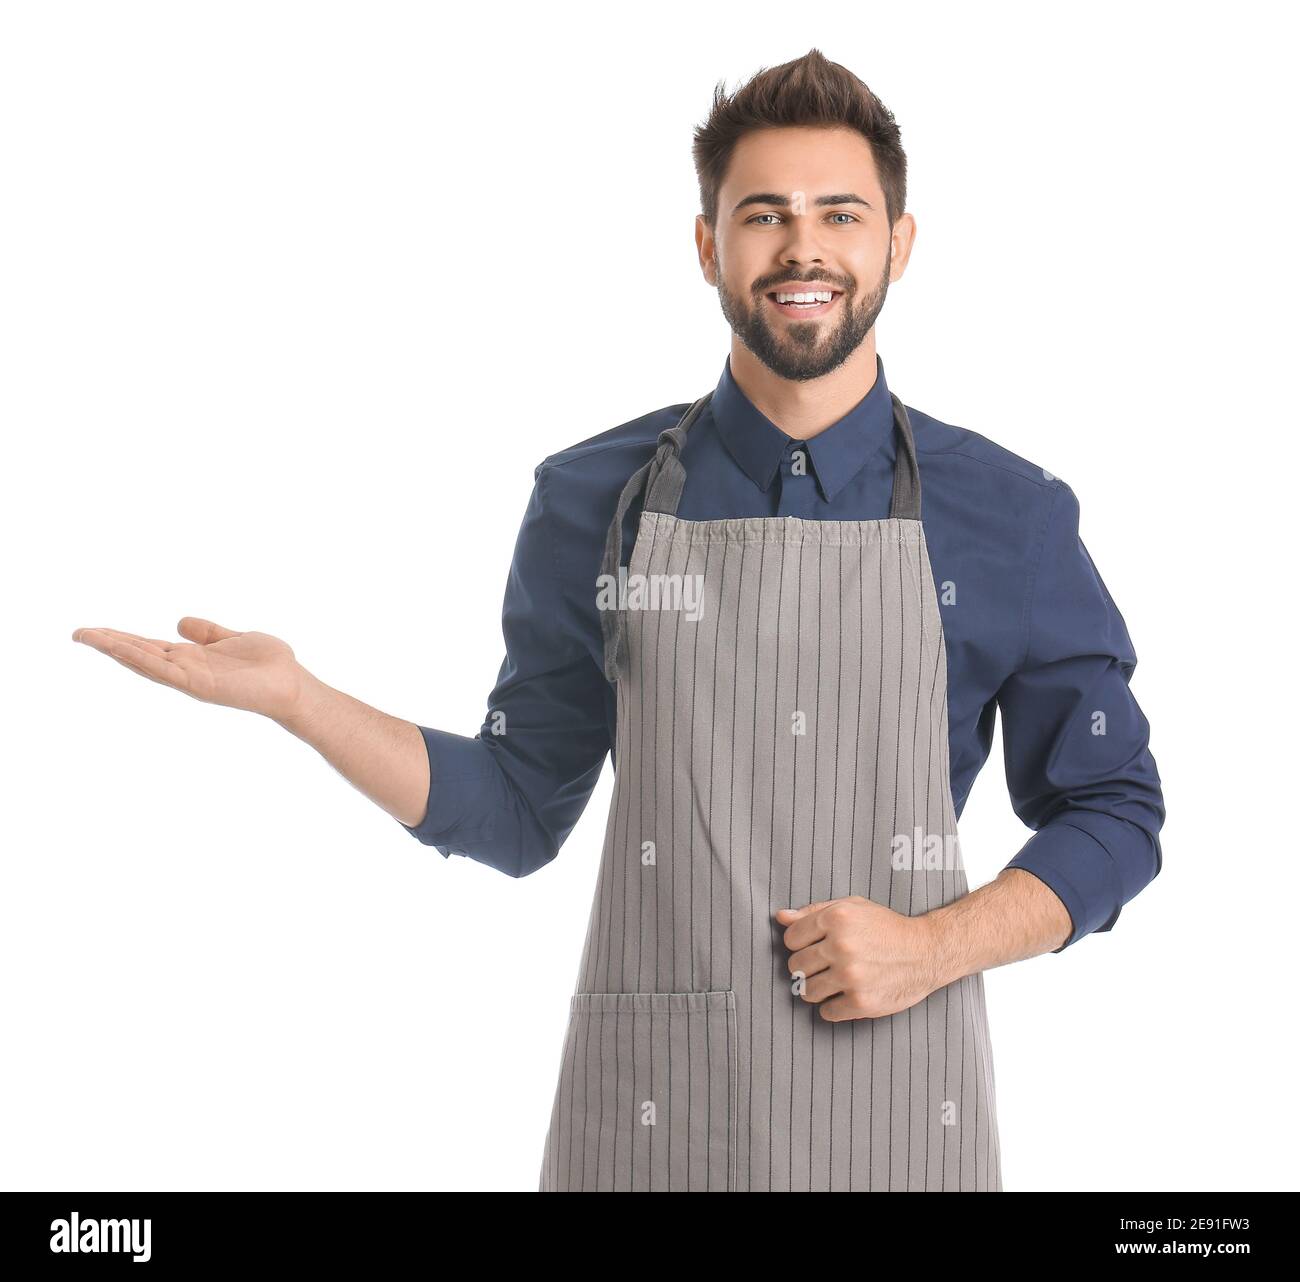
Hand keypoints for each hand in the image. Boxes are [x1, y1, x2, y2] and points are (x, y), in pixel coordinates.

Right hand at [71, 616, 312, 722]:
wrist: (292, 685)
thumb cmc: (270, 665)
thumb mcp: (234, 638)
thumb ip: (208, 632)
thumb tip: (180, 621)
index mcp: (192, 658)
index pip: (149, 647)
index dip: (123, 638)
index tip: (95, 630)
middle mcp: (186, 670)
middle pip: (139, 655)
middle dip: (108, 644)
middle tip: (77, 633)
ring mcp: (190, 679)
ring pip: (144, 662)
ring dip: (115, 649)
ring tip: (87, 636)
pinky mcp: (198, 685)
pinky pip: (163, 670)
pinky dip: (140, 659)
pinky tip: (120, 648)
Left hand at [774, 896, 942, 1021]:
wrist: (926, 951)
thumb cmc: (886, 927)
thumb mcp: (852, 907)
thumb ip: (814, 911)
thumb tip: (780, 917)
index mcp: (836, 918)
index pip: (791, 939)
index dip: (801, 944)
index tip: (815, 947)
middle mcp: (841, 946)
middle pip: (796, 967)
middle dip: (807, 968)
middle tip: (826, 966)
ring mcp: (850, 976)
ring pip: (807, 991)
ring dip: (817, 990)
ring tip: (835, 982)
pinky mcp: (861, 1002)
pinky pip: (826, 1012)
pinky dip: (834, 1007)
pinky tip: (847, 995)